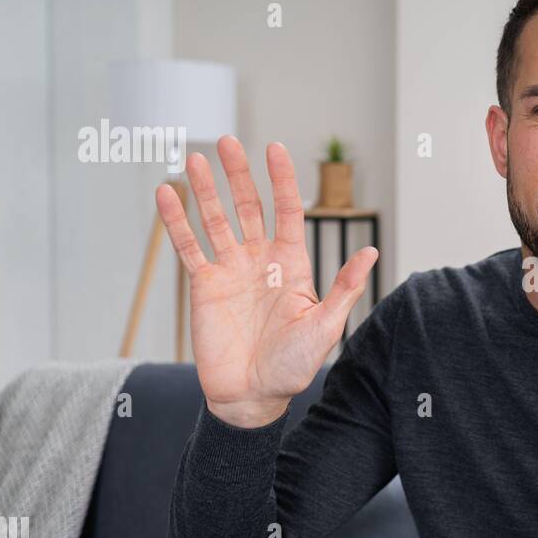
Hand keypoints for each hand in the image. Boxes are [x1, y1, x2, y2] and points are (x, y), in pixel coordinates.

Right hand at [155, 136, 377, 427]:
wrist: (252, 396)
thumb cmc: (293, 366)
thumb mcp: (324, 326)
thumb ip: (344, 288)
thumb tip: (371, 252)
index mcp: (292, 265)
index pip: (286, 212)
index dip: (281, 179)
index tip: (274, 148)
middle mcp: (260, 260)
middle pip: (249, 206)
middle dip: (239, 175)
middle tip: (228, 141)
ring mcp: (230, 270)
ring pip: (216, 219)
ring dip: (205, 190)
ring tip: (196, 157)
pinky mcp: (204, 286)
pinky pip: (188, 247)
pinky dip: (175, 222)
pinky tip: (166, 194)